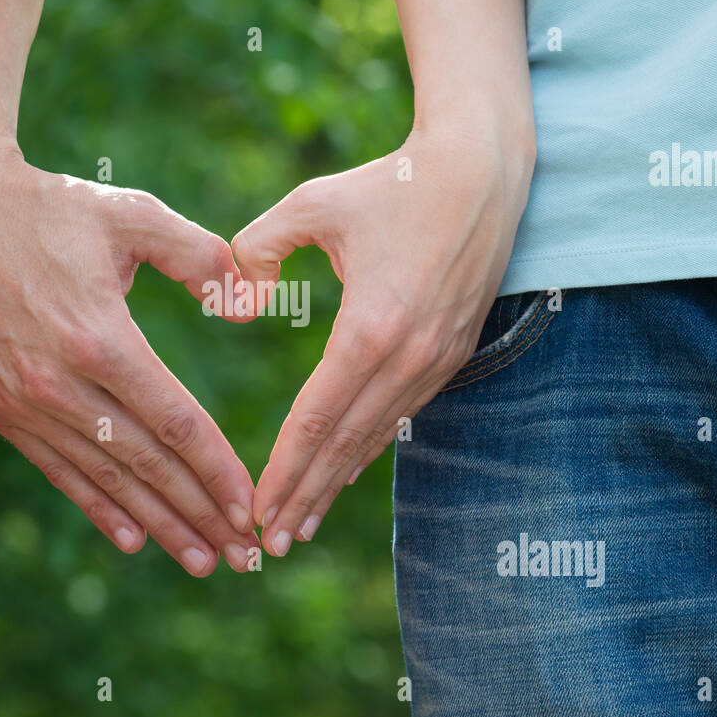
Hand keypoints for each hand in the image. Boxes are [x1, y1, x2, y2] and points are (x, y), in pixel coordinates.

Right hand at [0, 138, 258, 575]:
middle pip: (146, 466)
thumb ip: (202, 257)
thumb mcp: (134, 216)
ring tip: (200, 559)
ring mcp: (24, 402)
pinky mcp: (0, 408)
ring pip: (105, 479)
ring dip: (156, 524)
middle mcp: (59, 383)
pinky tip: (132, 537)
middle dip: (199, 515)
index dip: (218, 471)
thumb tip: (247, 310)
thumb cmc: (52, 208)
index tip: (250, 507)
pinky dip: (98, 506)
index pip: (175, 424)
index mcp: (99, 337)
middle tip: (241, 557)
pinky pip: (59, 470)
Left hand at [233, 122, 533, 555]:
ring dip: (337, 483)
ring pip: (377, 437)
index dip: (283, 470)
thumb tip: (234, 307)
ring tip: (301, 524)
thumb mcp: (312, 204)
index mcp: (371, 327)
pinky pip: (402, 415)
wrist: (482, 171)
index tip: (254, 509)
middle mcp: (409, 356)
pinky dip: (369, 449)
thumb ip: (257, 251)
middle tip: (268, 544)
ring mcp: (436, 359)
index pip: (316, 419)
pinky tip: (346, 470)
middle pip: (346, 445)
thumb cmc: (391, 182)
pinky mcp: (451, 354)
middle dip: (305, 497)